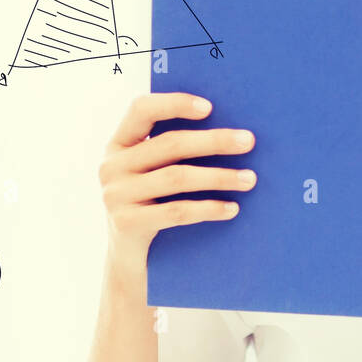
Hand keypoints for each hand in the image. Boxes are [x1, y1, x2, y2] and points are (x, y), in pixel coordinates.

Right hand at [98, 92, 255, 259]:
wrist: (132, 258)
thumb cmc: (155, 204)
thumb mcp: (155, 173)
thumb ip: (174, 151)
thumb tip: (232, 132)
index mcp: (119, 143)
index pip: (141, 109)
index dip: (175, 103)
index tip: (210, 107)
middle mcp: (111, 166)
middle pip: (170, 144)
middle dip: (214, 141)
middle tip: (249, 141)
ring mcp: (115, 196)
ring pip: (178, 177)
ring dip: (219, 176)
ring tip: (249, 179)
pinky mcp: (127, 224)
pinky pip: (177, 211)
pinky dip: (209, 208)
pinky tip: (232, 208)